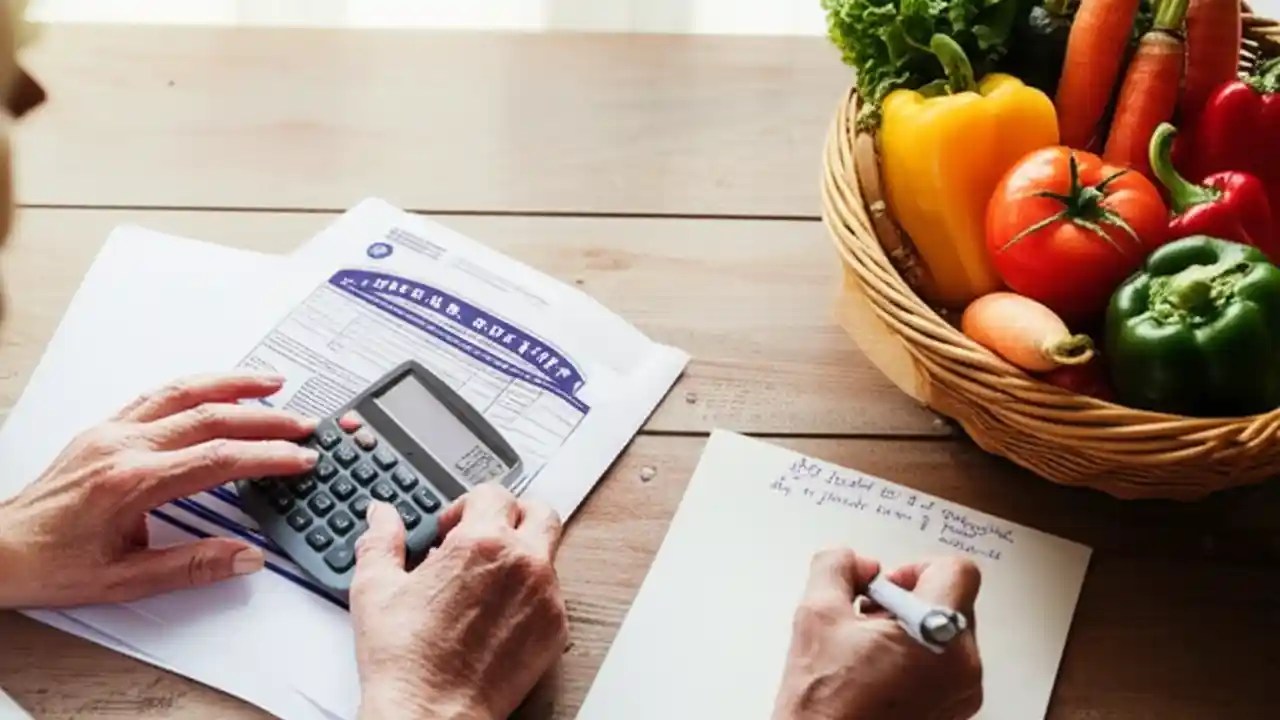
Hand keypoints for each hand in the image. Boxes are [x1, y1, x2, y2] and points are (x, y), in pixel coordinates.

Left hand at [0, 373, 317, 608]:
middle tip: (304, 425)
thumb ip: (192, 567)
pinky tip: (217, 388)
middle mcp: (123, 447)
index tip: (300, 458)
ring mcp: (112, 432)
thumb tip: (246, 557)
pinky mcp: (104, 430)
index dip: (266, 457)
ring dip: (233, 385)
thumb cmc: (51, 566)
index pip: (216, 460)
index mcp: (130, 484)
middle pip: (209, 418)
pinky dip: (196, 386)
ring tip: (272, 383)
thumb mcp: (125, 580)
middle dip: (265, 420)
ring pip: (182, 393)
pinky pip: (157, 395)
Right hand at [351, 483, 567, 719]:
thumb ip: (381, 541)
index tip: (450, 527)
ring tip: (485, 581)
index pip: (493, 493)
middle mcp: (523, 563)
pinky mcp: (554, 629)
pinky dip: (529, 595)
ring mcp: (545, 596)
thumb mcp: (376, 588)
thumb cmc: (406, 660)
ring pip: (547, 554)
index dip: (467, 504)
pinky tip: (497, 614)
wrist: (432, 714)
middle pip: (539, 512)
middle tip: (486, 536)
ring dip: (520, 557)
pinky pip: (552, 595)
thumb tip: (381, 516)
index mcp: (482, 543)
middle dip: (513, 516)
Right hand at [772, 549, 982, 719]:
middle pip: (951, 601)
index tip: (885, 590)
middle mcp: (963, 667)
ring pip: (946, 633)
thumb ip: (837, 567)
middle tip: (866, 621)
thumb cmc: (823, 702)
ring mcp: (961, 694)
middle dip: (907, 601)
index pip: (957, 570)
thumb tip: (858, 564)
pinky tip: (876, 673)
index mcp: (939, 636)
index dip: (915, 569)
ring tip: (868, 651)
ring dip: (910, 630)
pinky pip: (945, 666)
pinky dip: (916, 659)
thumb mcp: (816, 614)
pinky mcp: (952, 712)